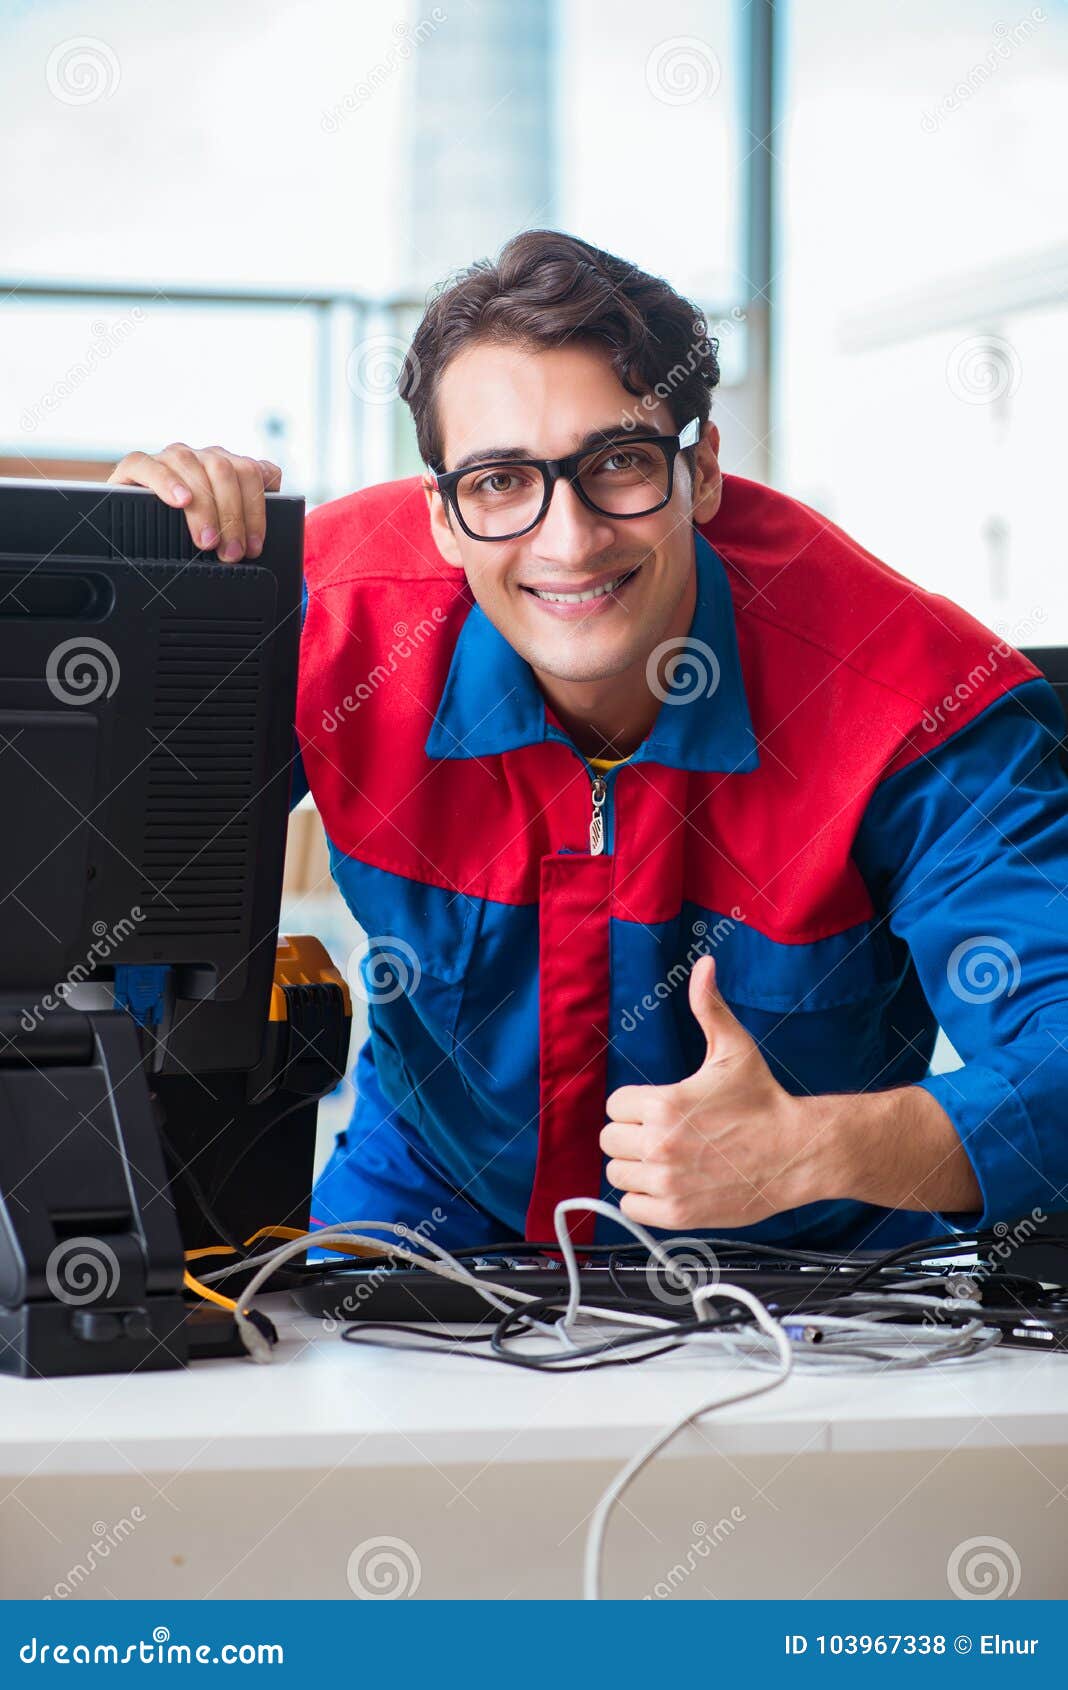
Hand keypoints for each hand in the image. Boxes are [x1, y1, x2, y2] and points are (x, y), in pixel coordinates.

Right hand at [107, 444, 281, 560]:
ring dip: (204, 508)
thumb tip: (256, 544)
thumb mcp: (219, 527)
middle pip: (225, 470)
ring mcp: (170, 457)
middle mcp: (201, 457)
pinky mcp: (137, 465)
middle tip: (230, 552)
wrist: (132, 522)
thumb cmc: (184, 529)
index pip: (253, 472)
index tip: (253, 545)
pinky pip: (149, 464)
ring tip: (207, 541)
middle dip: (232, 516)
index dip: (256, 510)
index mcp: (227, 466)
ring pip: (192, 466)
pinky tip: (180, 501)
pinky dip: (167, 482)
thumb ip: (242, 523)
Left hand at [600, 955, 838, 1229]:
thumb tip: (704, 965)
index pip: (615, 1106)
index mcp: (662, 1104)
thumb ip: (709, 1007)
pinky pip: (630, 1208)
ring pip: (617, 1174)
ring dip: (637, 1168)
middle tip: (665, 1134)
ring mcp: (666, 1183)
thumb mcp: (734, 1049)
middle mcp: (659, 1145)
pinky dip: (644, 1199)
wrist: (798, 1153)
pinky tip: (670, 1185)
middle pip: (610, 1140)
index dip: (636, 1106)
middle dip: (632, 1135)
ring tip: (668, 1159)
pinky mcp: (676, 1214)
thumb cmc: (763, 1100)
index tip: (661, 1109)